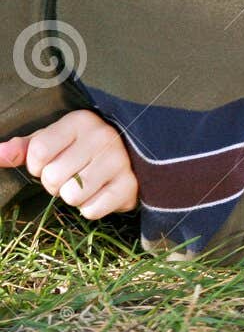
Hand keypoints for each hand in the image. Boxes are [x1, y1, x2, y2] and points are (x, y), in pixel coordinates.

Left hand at [0, 110, 138, 218]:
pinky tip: (100, 192)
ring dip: (73, 197)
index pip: (38, 152)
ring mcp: (120, 161)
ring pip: (72, 196)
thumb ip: (24, 148)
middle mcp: (103, 137)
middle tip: (71, 175)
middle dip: (54, 184)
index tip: (48, 162)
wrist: (132, 156)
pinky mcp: (130, 185)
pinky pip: (92, 210)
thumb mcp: (54, 140)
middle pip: (52, 177)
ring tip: (85, 184)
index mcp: (80, 121)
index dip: (36, 166)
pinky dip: (91, 208)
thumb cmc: (81, 148)